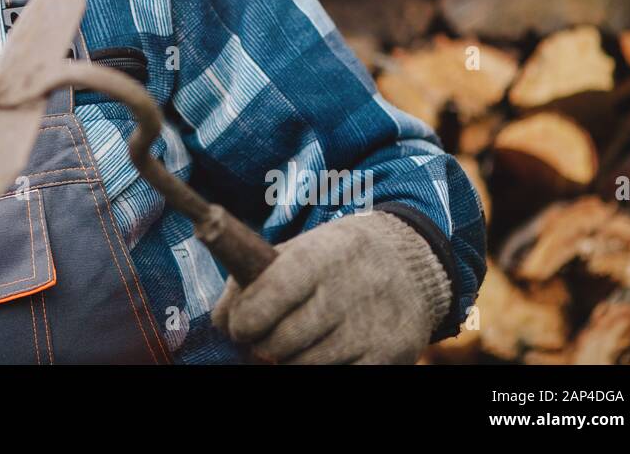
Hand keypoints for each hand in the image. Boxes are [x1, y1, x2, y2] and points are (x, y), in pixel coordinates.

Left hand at [211, 211, 449, 363]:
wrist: (409, 262)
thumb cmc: (332, 260)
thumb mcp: (294, 253)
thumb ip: (250, 282)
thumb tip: (221, 323)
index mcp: (317, 257)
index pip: (271, 293)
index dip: (244, 318)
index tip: (238, 326)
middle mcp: (346, 291)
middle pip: (281, 342)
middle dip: (264, 345)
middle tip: (265, 338)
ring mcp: (369, 326)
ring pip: (304, 365)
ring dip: (290, 359)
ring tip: (299, 340)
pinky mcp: (387, 355)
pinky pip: (336, 376)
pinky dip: (322, 368)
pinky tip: (327, 350)